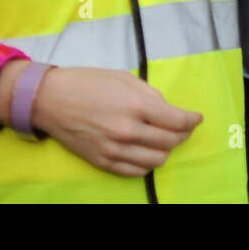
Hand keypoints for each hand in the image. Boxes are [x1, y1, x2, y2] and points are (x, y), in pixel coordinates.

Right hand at [27, 66, 201, 176]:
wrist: (51, 100)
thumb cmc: (88, 83)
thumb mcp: (125, 78)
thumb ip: (150, 95)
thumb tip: (169, 111)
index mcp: (136, 105)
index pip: (177, 121)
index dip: (192, 120)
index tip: (197, 119)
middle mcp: (128, 130)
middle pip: (170, 142)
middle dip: (183, 134)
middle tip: (183, 128)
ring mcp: (115, 149)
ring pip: (156, 160)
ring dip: (166, 150)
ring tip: (164, 140)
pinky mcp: (103, 162)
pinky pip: (136, 171)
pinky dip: (147, 163)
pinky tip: (147, 153)